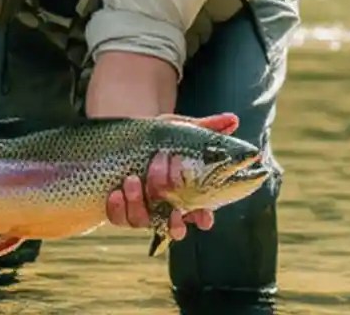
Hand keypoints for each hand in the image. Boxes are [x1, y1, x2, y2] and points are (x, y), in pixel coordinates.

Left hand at [105, 113, 239, 240]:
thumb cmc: (159, 137)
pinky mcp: (121, 211)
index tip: (204, 217)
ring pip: (144, 221)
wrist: (124, 137)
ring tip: (133, 179)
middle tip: (167, 196)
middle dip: (173, 222)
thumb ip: (207, 128)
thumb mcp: (181, 129)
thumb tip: (233, 120)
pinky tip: (116, 192)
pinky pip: (119, 218)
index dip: (204, 218)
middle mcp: (166, 208)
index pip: (201, 214)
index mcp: (187, 194)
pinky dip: (117, 208)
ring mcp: (143, 212)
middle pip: (174, 228)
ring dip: (139, 203)